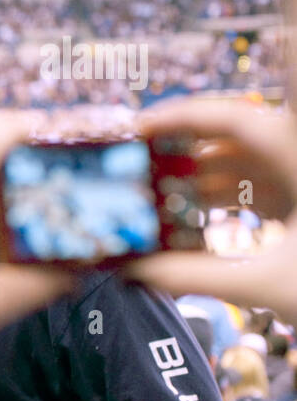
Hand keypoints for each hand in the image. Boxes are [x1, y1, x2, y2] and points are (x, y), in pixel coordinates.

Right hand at [125, 99, 296, 319]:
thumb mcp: (267, 284)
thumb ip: (194, 277)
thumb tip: (134, 273)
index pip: (234, 118)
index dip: (181, 116)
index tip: (137, 127)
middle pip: (235, 140)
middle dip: (182, 152)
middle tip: (135, 168)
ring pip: (246, 166)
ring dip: (201, 181)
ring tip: (156, 201)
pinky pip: (263, 189)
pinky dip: (227, 201)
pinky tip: (193, 222)